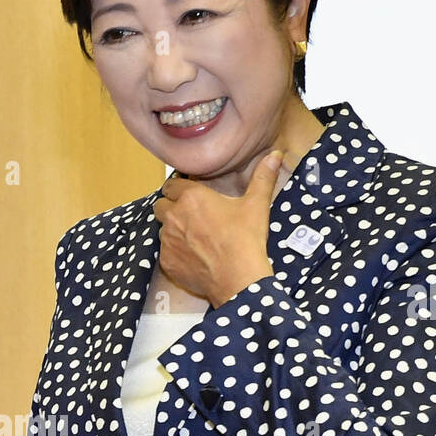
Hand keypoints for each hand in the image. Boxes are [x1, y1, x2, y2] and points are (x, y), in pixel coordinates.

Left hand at [152, 147, 281, 306]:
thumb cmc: (246, 240)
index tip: (190, 195)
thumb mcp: (256, 205)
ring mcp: (167, 241)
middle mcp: (174, 216)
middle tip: (191, 216)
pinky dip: (175, 253)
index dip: (179, 189)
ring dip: (173, 230)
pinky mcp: (167, 262)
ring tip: (194, 238)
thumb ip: (263, 177)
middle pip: (161, 205)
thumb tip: (275, 155)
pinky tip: (194, 257)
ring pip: (162, 229)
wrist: (238, 279)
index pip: (171, 185)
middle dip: (171, 208)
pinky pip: (165, 252)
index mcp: (192, 198)